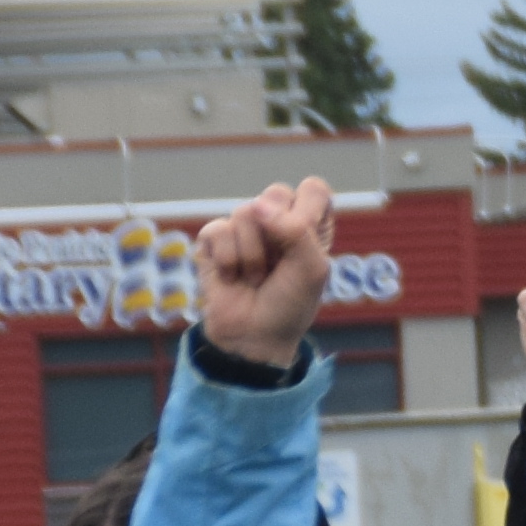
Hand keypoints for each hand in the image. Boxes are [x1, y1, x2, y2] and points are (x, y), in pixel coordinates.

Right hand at [194, 180, 337, 365]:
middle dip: (279, 235)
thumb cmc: (290, 302)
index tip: (305, 241)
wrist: (253, 336)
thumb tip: (258, 206)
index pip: (313, 189)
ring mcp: (243, 229)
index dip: (308, 212)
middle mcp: (277, 220)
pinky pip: (218, 229)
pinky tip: (232, 277)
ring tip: (256, 277)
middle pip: (276, 193)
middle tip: (278, 264)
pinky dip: (228, 260)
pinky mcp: (212, 240)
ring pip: (245, 212)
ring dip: (253, 255)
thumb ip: (296, 231)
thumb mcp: (311, 269)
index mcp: (309, 224)